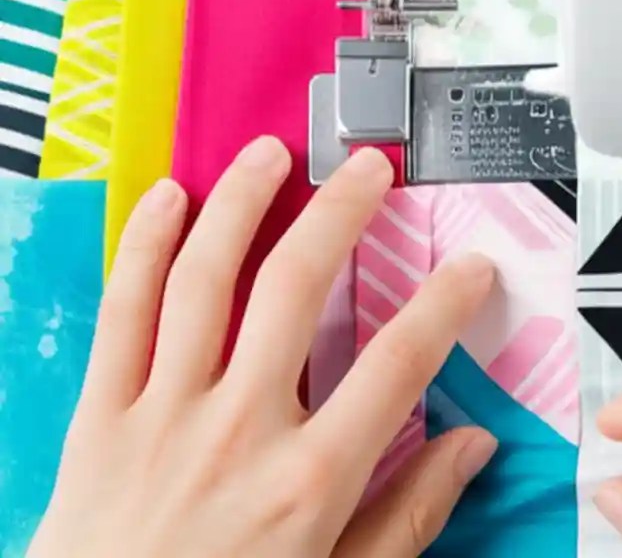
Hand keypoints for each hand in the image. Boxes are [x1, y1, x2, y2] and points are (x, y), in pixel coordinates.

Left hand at [30, 137, 497, 557]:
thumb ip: (410, 515)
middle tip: (367, 169)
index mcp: (309, 478)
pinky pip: (121, 314)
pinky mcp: (101, 417)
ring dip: (242, 204)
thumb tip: (471, 448)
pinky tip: (168, 201)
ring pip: (204, 280)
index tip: (471, 268)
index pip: (398, 363)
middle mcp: (238, 429)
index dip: (445, 304)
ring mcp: (163, 415)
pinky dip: (142, 248)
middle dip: (340, 212)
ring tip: (271, 154)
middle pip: (295, 288)